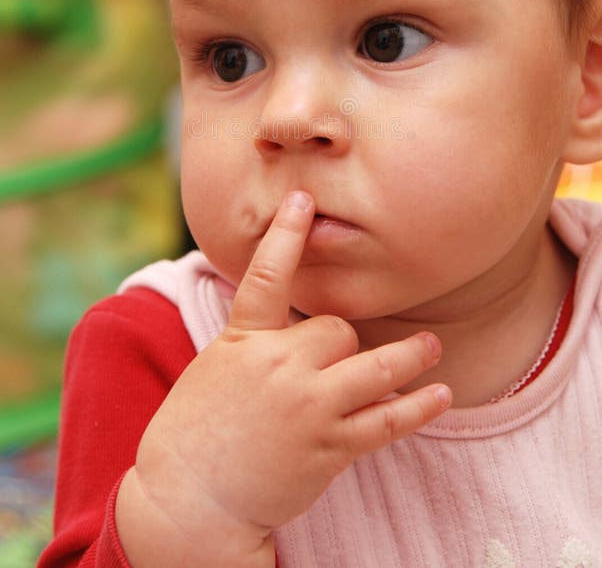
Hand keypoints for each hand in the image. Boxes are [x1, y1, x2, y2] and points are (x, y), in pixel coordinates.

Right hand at [116, 191, 450, 566]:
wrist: (191, 495)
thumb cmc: (200, 424)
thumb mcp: (217, 362)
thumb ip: (255, 334)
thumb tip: (285, 306)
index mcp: (245, 339)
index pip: (268, 276)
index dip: (285, 234)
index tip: (302, 199)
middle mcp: (280, 367)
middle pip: (338, 329)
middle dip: (341, 343)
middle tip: (329, 365)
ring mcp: (308, 408)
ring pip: (375, 369)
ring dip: (410, 356)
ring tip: (433, 345)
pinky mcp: (329, 448)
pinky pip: (384, 422)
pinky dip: (417, 408)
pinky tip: (439, 395)